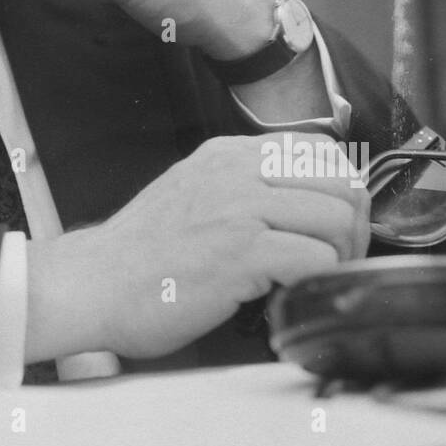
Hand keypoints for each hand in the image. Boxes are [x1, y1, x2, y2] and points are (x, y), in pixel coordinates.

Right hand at [26, 133, 370, 362]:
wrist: (91, 285)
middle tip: (335, 260)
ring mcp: (238, 208)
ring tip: (313, 278)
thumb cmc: (139, 256)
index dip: (340, 193)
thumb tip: (299, 203)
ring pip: (338, 218)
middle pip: (342, 181)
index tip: (332, 228)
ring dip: (339, 257)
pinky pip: (315, 259)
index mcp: (227, 153)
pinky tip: (290, 293)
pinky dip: (317, 282)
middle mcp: (236, 170)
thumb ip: (240, 187)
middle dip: (353, 227)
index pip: (321, 151)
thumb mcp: (192, 193)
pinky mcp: (240, 253)